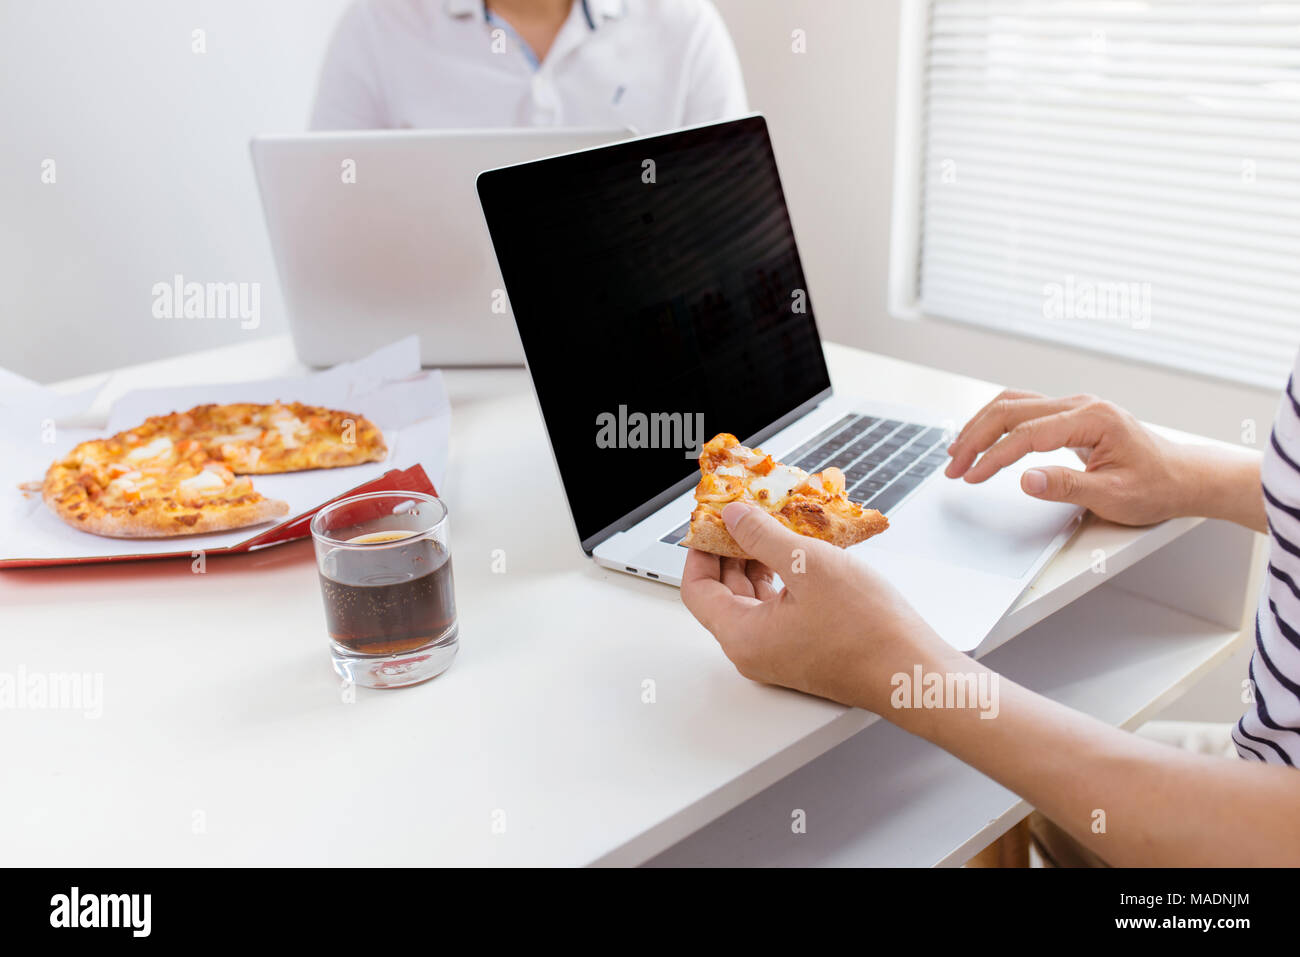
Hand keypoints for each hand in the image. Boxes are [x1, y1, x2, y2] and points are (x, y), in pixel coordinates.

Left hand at [680, 502, 951, 711]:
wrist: (914, 672)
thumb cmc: (868, 631)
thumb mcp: (807, 564)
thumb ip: (762, 536)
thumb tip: (733, 516)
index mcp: (743, 636)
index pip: (697, 589)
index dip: (700, 550)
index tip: (713, 521)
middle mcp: (755, 650)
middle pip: (724, 592)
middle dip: (732, 549)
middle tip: (745, 515)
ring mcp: (781, 652)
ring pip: (755, 598)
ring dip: (760, 560)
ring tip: (776, 525)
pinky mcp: (806, 648)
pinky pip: (780, 607)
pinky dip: (783, 577)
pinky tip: (802, 552)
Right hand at [944, 390, 1196, 525]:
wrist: (1183, 477)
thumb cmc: (1155, 486)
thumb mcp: (1113, 495)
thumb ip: (1066, 485)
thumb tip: (1025, 480)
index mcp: (1092, 419)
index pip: (1026, 435)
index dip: (993, 457)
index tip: (971, 477)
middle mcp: (1080, 404)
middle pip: (1010, 411)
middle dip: (975, 439)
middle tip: (953, 468)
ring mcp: (1074, 406)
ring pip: (1012, 405)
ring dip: (980, 427)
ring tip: (958, 453)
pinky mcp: (1070, 415)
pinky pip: (1024, 410)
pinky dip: (996, 423)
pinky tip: (982, 438)